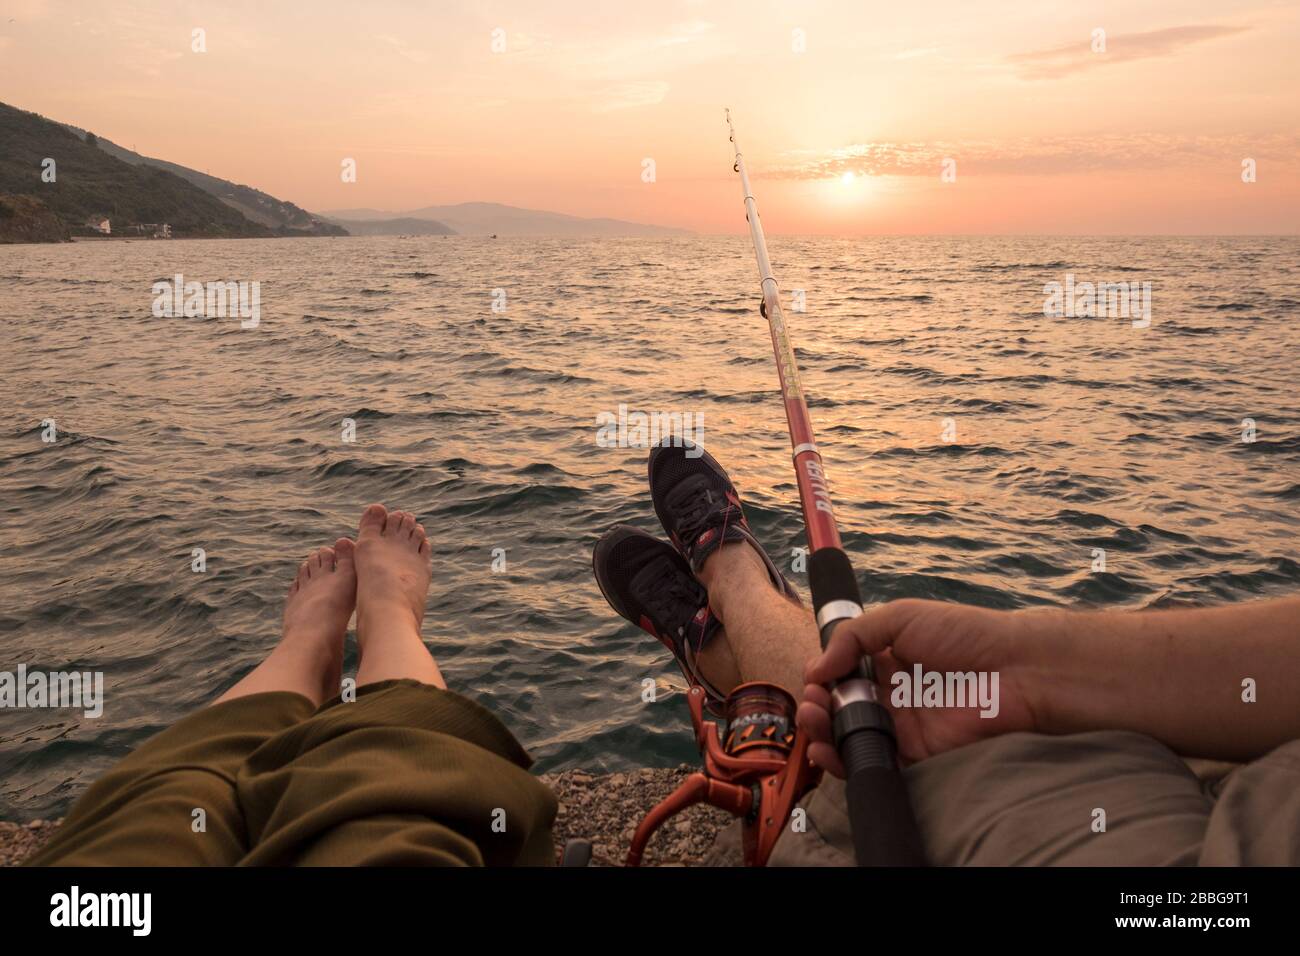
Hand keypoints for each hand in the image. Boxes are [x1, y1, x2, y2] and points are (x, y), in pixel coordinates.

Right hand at [797, 599, 1046, 772]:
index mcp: (886, 659)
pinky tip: (825, 753)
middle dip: (817, 707)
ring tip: (813, 722)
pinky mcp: (916, 755)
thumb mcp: (902, 617)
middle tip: (810, 705)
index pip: (842, 673)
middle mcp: (891, 694)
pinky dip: (844, 761)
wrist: (1015, 671)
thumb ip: (854, 636)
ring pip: (851, 735)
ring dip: (823, 733)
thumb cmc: (964, 635)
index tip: (812, 680)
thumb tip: (815, 666)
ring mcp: (902, 726)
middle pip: (841, 706)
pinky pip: (874, 761)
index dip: (822, 679)